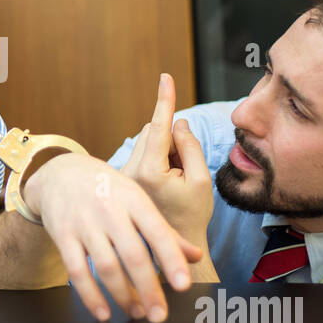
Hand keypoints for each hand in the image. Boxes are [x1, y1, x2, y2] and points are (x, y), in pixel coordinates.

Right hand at [22, 152, 203, 322]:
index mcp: (134, 200)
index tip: (183, 285)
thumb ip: (165, 231)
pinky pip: (76, 271)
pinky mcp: (62, 236)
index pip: (157, 232)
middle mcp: (110, 211)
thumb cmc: (107, 190)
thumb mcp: (137, 200)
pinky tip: (103, 312)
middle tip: (159, 315)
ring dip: (123, 296)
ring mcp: (84, 224)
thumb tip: (195, 257)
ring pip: (106, 266)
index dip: (171, 259)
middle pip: (133, 255)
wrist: (61, 173)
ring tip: (137, 313)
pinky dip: (90, 295)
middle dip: (148, 288)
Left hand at [121, 73, 213, 241]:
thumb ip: (190, 147)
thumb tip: (178, 122)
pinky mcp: (121, 179)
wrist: (172, 246)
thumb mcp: (201, 180)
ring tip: (176, 179)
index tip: (165, 77)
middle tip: (186, 167)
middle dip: (172, 140)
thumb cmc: (191, 215)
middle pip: (152, 133)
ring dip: (165, 151)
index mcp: (149, 172)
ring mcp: (122, 176)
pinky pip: (142, 155)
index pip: (158, 127)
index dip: (165, 100)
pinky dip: (157, 160)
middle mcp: (129, 172)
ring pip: (147, 143)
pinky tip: (164, 184)